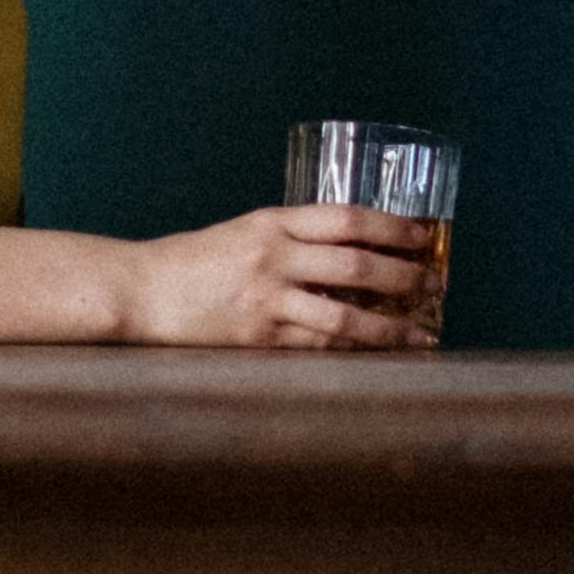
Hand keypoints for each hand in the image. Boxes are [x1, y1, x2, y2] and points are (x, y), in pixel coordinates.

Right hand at [125, 202, 446, 348]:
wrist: (138, 291)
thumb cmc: (189, 263)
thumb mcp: (242, 233)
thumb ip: (288, 241)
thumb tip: (344, 253)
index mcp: (272, 222)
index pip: (348, 218)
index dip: (392, 227)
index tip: (423, 236)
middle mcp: (273, 257)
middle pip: (357, 265)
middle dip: (405, 276)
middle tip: (435, 284)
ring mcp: (266, 300)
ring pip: (345, 316)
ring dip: (390, 327)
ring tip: (420, 332)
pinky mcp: (256, 338)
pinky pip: (316, 346)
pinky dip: (352, 352)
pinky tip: (376, 355)